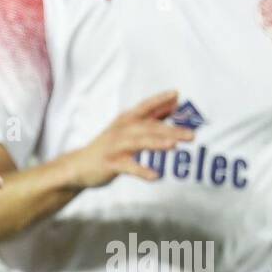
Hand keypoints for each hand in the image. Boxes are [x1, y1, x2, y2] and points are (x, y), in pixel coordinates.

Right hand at [61, 90, 193, 189]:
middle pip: (147, 127)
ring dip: (155, 143)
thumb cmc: (109, 146)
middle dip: (169, 130)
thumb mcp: (128, 128)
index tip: (177, 94)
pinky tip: (156, 176)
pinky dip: (142, 171)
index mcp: (126, 120)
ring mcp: (115, 147)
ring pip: (137, 143)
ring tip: (173, 146)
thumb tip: (175, 104)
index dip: (159, 100)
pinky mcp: (110, 164)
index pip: (144, 107)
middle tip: (192, 135)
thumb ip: (152, 117)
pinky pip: (128, 167)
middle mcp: (121, 130)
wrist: (79, 166)